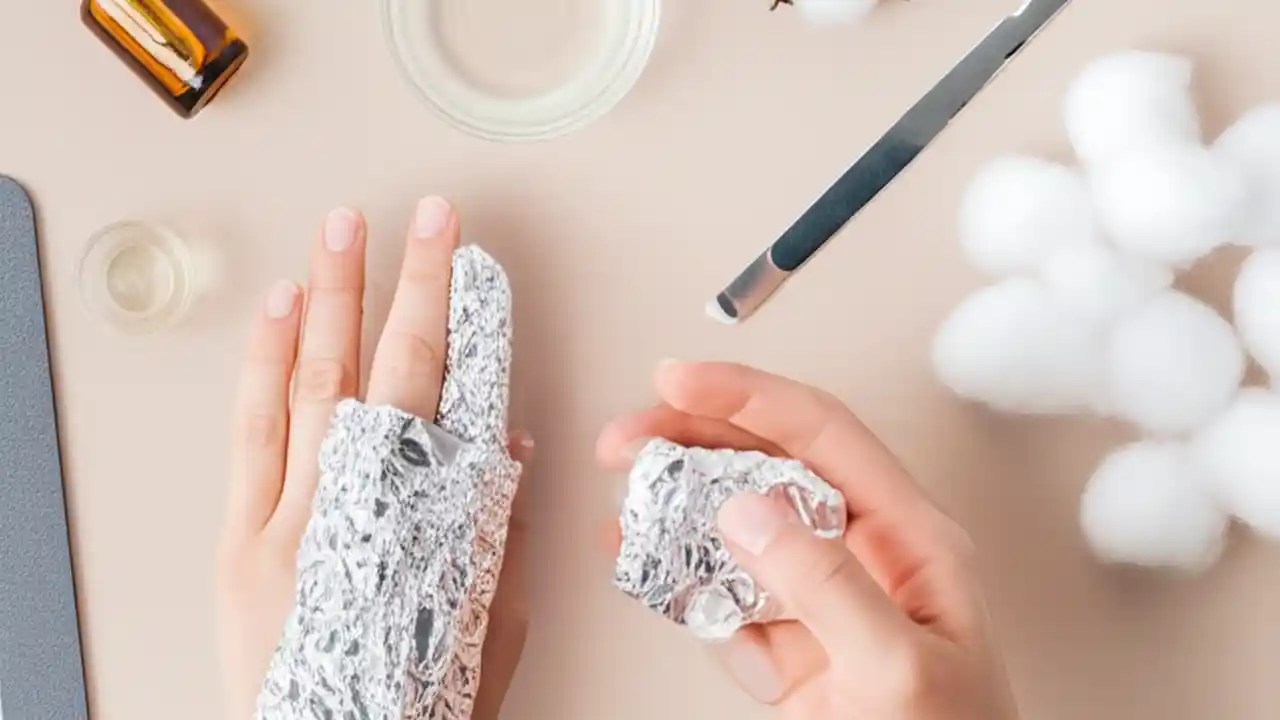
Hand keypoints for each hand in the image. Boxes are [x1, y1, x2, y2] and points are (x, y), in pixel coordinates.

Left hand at [216, 199, 530, 719]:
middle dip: (414, 285)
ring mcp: (297, 521)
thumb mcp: (487, 629)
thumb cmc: (417, 704)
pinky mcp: (243, 540)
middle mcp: (368, 512)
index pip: (466, 400)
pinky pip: (254, 432)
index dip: (475, 325)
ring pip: (319, 385)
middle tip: (429, 217)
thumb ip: (498, 534)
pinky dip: (264, 362)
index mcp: (441, 528)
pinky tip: (278, 305)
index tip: (480, 269)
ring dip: (335, 297)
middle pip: (396, 374)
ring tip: (346, 229)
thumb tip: (502, 450)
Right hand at [598, 361, 1017, 719]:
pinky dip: (675, 580)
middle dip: (693, 442)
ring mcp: (821, 604)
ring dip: (674, 510)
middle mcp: (864, 559)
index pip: (822, 435)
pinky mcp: (789, 650)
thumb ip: (828, 585)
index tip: (681, 384)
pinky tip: (646, 565)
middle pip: (768, 467)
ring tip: (627, 501)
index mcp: (910, 540)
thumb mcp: (898, 668)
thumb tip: (750, 508)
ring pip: (734, 529)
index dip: (747, 397)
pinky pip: (720, 597)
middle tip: (629, 437)